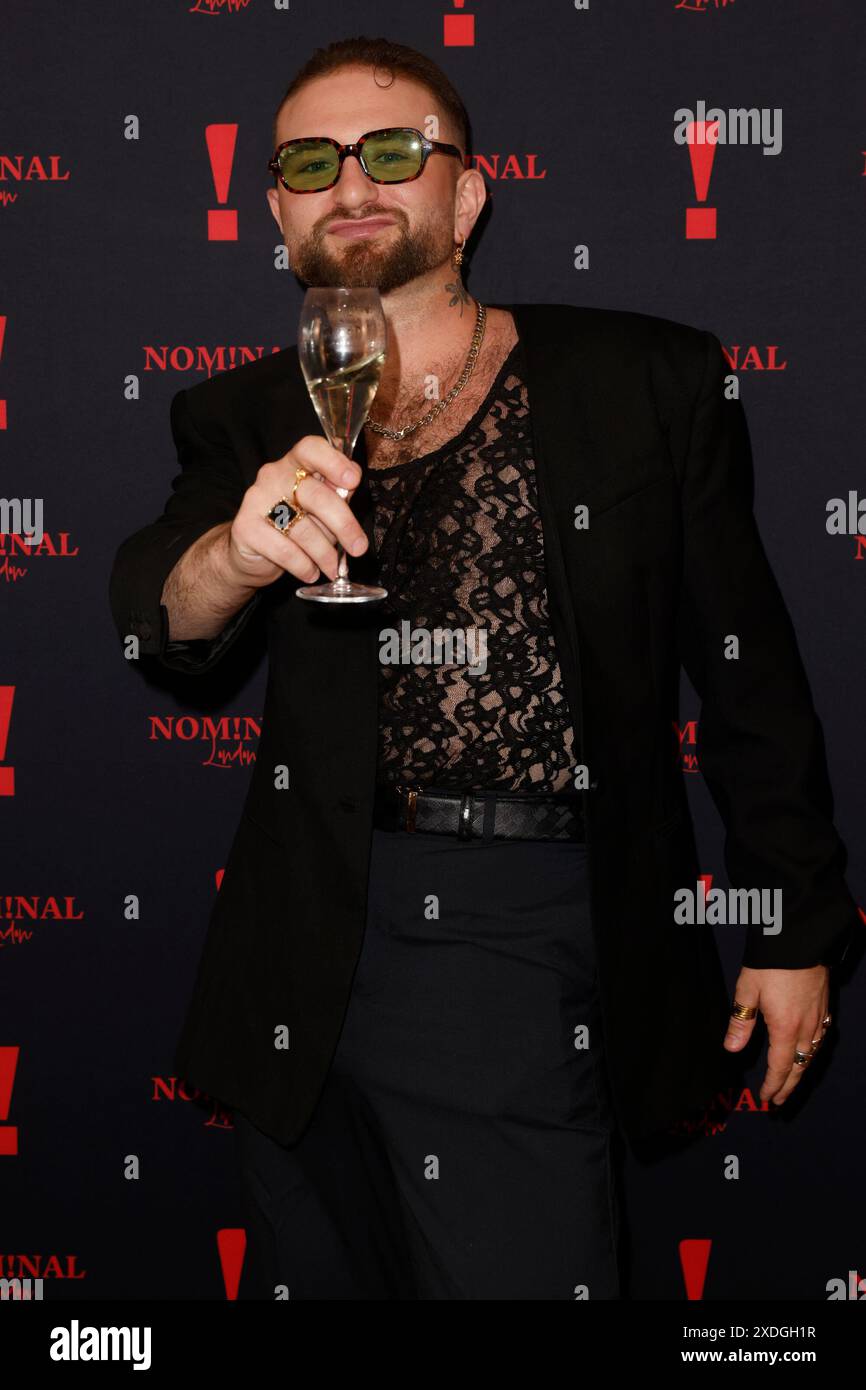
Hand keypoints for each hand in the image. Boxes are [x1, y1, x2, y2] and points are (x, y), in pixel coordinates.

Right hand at [226, 435, 368, 586]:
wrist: (248, 553)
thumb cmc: (293, 526)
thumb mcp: (319, 509)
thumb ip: (335, 497)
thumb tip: (352, 490)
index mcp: (295, 464)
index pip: (311, 449)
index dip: (334, 462)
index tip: (353, 482)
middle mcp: (273, 476)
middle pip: (315, 495)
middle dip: (343, 525)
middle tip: (359, 548)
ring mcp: (256, 500)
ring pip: (302, 529)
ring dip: (324, 554)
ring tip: (332, 568)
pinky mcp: (245, 528)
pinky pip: (285, 550)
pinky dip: (303, 566)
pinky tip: (310, 572)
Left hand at [723, 965, 830, 1105]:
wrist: (800, 939)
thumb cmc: (770, 963)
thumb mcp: (747, 991)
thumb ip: (741, 1022)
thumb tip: (732, 1049)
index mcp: (785, 1027)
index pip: (780, 1067)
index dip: (773, 1085)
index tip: (767, 1099)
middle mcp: (806, 1028)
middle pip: (800, 1066)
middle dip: (789, 1086)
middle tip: (779, 1101)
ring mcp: (819, 1017)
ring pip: (812, 1053)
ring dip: (802, 1070)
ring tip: (792, 1081)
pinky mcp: (825, 1006)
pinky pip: (821, 1038)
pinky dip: (813, 1051)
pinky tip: (809, 1050)